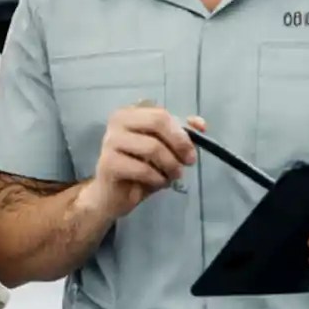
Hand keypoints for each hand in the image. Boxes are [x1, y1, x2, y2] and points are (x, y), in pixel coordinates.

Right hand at [81, 103, 199, 219]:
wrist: (112, 195)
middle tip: (188, 161)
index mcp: (131, 113)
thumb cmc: (138, 168)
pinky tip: (157, 182)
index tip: (194, 147)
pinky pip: (142, 169)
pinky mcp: (108, 163)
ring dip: (170, 165)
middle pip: (157, 122)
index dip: (182, 130)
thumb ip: (180, 133)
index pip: (162, 113)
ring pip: (152, 147)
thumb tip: (200, 124)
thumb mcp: (163, 149)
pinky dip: (157, 178)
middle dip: (179, 143)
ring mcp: (110, 141)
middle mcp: (118, 121)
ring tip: (173, 175)